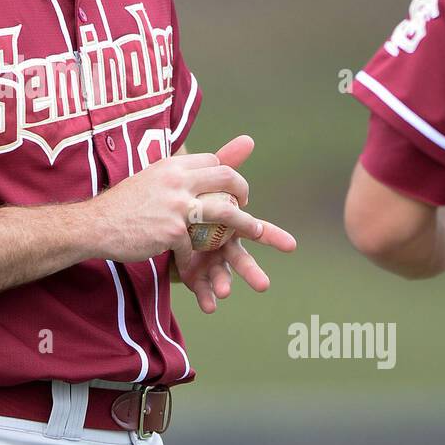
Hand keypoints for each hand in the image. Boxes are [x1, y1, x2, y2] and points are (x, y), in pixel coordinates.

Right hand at [88, 139, 253, 262]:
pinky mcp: (173, 231)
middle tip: (246, 205)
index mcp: (171, 165)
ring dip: (245, 223)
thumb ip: (176, 174)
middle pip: (225, 178)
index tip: (230, 190)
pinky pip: (196, 245)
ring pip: (225, 211)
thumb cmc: (122, 205)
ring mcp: (176, 206)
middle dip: (242, 191)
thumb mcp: (150, 179)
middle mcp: (177, 180)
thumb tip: (190, 170)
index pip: (212, 161)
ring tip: (257, 231)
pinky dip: (196, 257)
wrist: (94, 225)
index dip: (226, 176)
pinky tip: (194, 267)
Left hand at [169, 135, 296, 311]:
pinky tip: (208, 306)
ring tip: (225, 293)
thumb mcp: (200, 180)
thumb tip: (248, 138)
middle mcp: (221, 243)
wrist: (152, 214)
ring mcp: (206, 258)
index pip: (253, 228)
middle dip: (253, 270)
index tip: (292, 245)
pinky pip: (197, 284)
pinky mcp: (189, 270)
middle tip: (264, 285)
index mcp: (228, 224)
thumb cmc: (187, 199)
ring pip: (219, 273)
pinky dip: (203, 295)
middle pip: (239, 256)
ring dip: (223, 283)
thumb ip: (224, 164)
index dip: (272, 236)